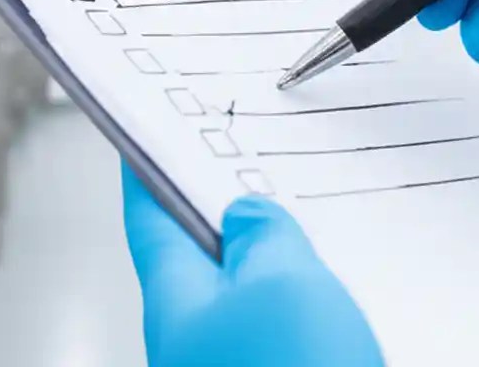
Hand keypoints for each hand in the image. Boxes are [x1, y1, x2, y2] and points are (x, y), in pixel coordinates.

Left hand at [122, 166, 381, 366]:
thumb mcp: (282, 283)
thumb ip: (264, 237)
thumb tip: (248, 216)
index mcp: (178, 301)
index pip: (149, 218)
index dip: (146, 169)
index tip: (145, 134)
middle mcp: (195, 337)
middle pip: (198, 256)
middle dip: (220, 207)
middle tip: (235, 161)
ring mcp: (232, 358)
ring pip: (244, 292)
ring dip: (269, 252)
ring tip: (298, 215)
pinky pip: (280, 324)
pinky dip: (298, 295)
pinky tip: (333, 286)